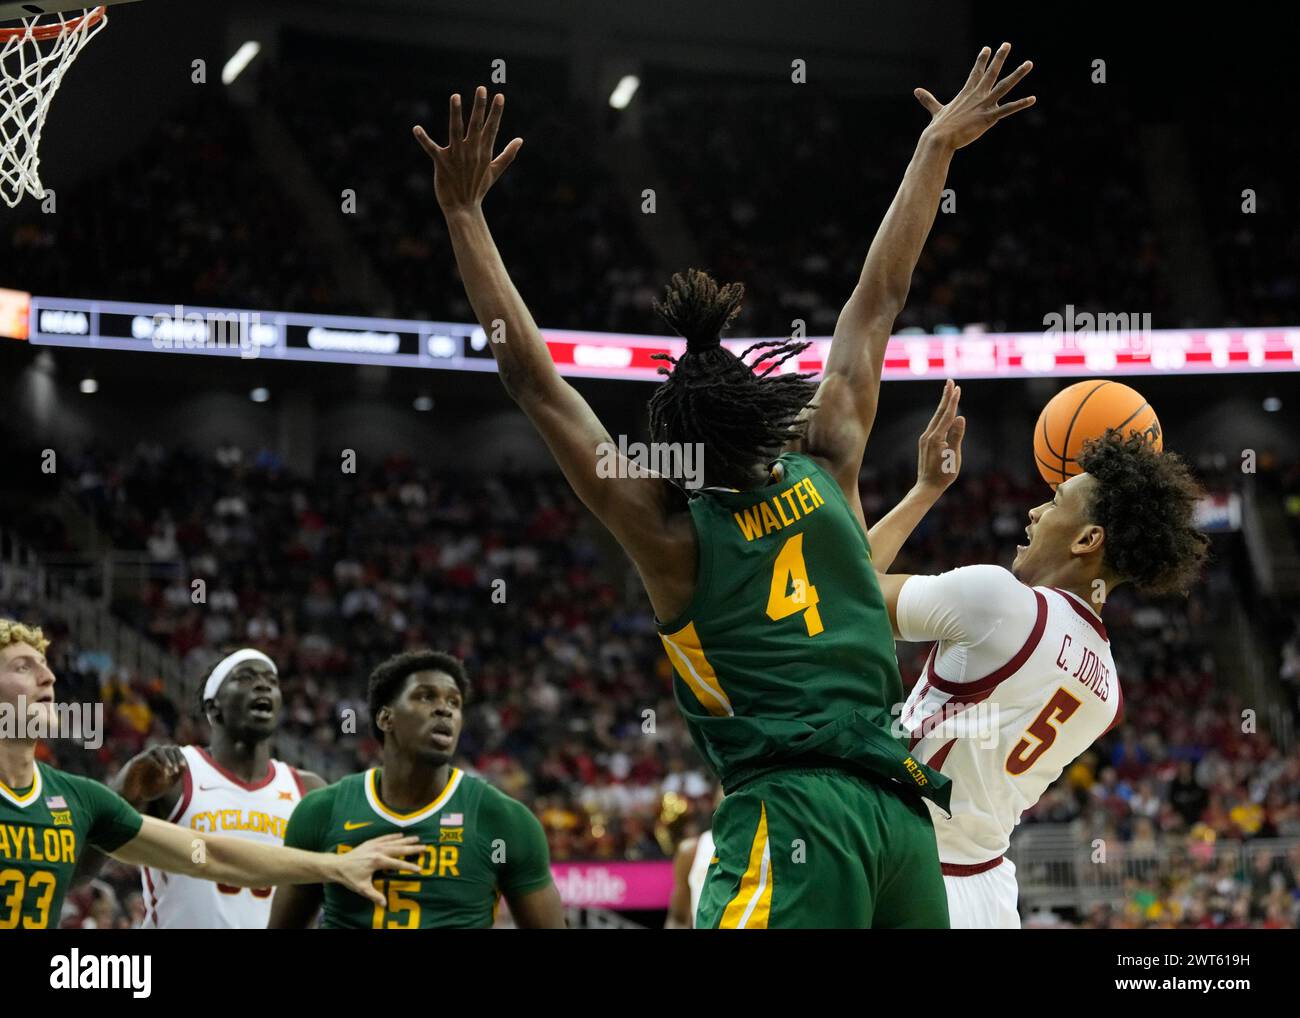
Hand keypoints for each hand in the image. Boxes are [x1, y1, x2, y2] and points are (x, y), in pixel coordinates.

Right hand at [119, 746, 186, 805]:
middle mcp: (153, 755)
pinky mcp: (135, 762)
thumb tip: (184, 766)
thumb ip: (176, 776)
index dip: (180, 757)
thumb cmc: (147, 790)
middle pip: (168, 748)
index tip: (183, 767)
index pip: (174, 750)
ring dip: (166, 758)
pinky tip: (160, 772)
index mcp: (162, 759)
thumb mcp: (166, 785)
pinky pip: (147, 756)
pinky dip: (156, 763)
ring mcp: (144, 757)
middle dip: (174, 758)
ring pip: (158, 749)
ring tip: (170, 770)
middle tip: (175, 771)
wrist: (128, 798)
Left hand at [330, 834, 423, 906]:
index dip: (409, 866)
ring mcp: (374, 845)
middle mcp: (378, 851)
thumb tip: (384, 904)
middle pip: (399, 849)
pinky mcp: (370, 842)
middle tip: (424, 847)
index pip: (397, 864)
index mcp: (378, 861)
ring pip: (394, 841)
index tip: (419, 868)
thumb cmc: (350, 877)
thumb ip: (374, 895)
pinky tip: (400, 835)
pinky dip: (393, 836)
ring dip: (406, 840)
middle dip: (412, 848)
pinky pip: (385, 838)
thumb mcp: (362, 888)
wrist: (337, 865)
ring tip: (417, 838)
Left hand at [413, 85, 522, 214]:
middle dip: (479, 107)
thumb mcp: (495, 171)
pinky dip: (423, 139)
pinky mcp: (441, 163)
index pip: (491, 128)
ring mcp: (456, 156)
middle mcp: (471, 152)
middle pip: (476, 125)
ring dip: (455, 113)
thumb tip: (520, 140)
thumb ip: (507, 154)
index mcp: (484, 152)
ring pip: (455, 131)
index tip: (499, 96)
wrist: (463, 208)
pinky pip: (431, 148)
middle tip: (482, 88)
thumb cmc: (478, 188)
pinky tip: (416, 128)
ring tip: (455, 96)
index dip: (495, 113)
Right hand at [915, 43, 1034, 150]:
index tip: (987, 48)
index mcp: (966, 93)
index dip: (982, 60)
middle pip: (991, 72)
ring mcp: (984, 105)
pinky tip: (1032, 99)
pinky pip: (1008, 109)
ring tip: (1029, 63)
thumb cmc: (938, 127)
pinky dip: (1021, 104)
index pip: (976, 72)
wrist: (939, 138)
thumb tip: (916, 91)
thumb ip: (928, 100)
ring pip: (1004, 86)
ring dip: (1018, 74)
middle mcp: (977, 95)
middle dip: (999, 57)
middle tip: (1007, 44)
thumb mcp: (936, 110)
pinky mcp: (989, 117)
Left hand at [916, 379, 964, 492]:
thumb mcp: (954, 457)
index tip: (957, 388)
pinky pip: (934, 425)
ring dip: (943, 404)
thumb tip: (960, 417)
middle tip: (950, 381)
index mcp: (936, 438)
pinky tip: (943, 413)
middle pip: (939, 412)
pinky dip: (940, 415)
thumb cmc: (943, 475)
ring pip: (936, 418)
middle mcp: (928, 436)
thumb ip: (957, 436)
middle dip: (945, 396)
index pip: (947, 415)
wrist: (927, 487)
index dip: (953, 401)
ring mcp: (925, 439)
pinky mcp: (925, 443)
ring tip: (947, 392)